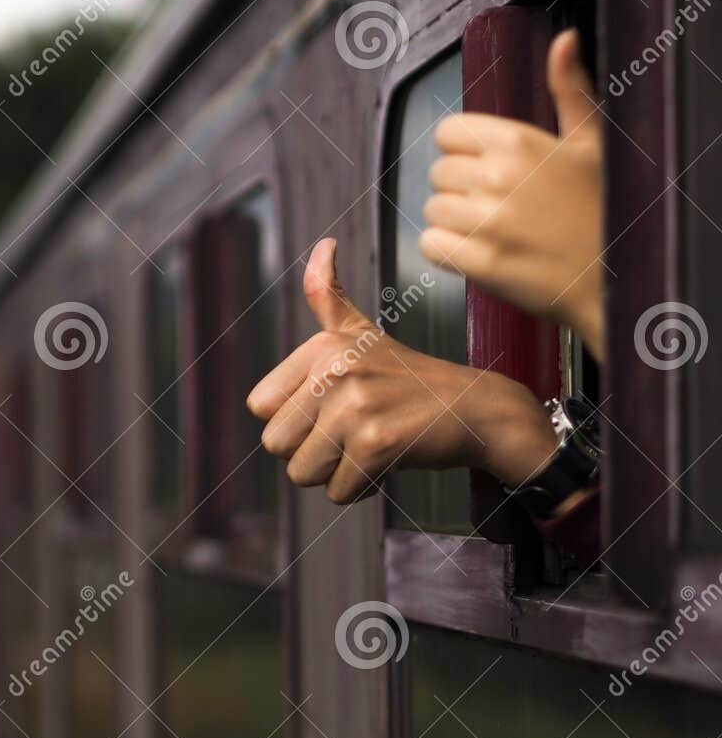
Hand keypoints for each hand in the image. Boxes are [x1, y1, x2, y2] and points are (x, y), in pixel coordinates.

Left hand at [246, 239, 557, 503]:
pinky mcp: (376, 442)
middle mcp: (335, 368)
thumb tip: (322, 245)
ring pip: (301, 472)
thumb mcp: (362, 333)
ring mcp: (356, 405)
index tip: (332, 407)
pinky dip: (361, 489)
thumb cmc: (410, 380)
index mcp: (322, 345)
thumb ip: (327, 296)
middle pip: (275, 444)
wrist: (477, 409)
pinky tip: (388, 461)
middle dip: (311, 451)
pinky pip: (338, 492)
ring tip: (370, 444)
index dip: (293, 419)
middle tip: (352, 432)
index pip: (260, 407)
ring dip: (335, 473)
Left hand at [419, 29, 604, 361]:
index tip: (486, 167)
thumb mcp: (592, 142)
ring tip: (493, 230)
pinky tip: (478, 252)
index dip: (463, 151)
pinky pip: (431, 246)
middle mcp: (498, 177)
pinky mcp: (481, 263)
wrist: (618, 276)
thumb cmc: (606, 207)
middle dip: (461, 190)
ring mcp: (488, 222)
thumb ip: (569, 90)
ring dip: (454, 222)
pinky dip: (447, 251)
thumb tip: (563, 40)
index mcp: (519, 141)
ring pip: (433, 210)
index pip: (448, 133)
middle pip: (439, 173)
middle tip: (499, 205)